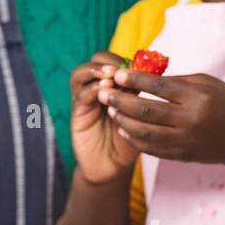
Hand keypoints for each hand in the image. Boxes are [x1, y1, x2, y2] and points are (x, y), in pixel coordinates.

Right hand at [70, 52, 139, 184]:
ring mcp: (84, 100)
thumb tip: (148, 72)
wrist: (113, 166)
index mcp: (113, 85)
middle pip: (95, 60)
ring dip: (96, 70)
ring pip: (81, 73)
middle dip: (109, 60)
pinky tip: (104, 92)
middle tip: (122, 69)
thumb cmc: (130, 139)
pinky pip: (80, 96)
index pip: (114, 59)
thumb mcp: (140, 114)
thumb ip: (139, 94)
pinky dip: (91, 90)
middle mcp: (96, 89)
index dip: (125, 59)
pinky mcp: (77, 115)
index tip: (139, 67)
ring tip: (110, 75)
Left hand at [100, 69, 224, 168]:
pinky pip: (150, 148)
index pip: (159, 86)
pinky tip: (124, 129)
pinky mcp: (180, 155)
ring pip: (144, 132)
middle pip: (146, 110)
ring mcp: (184, 140)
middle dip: (121, 101)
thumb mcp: (207, 84)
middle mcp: (190, 119)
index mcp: (197, 97)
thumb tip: (144, 76)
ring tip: (111, 111)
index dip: (135, 80)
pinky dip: (134, 138)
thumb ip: (177, 81)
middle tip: (103, 93)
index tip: (117, 74)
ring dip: (123, 121)